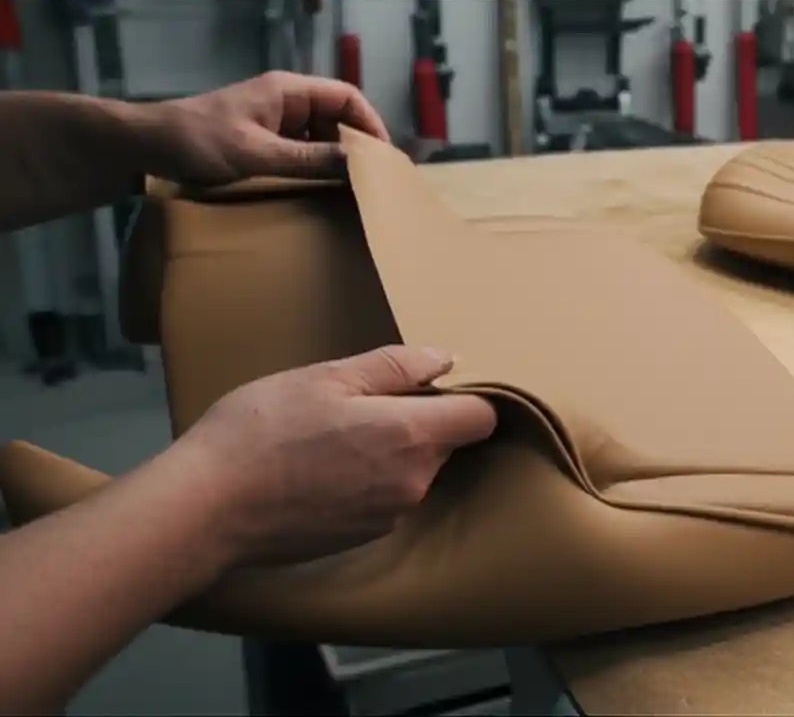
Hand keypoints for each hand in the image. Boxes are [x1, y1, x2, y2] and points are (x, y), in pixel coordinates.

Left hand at [140, 71, 391, 184]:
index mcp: (288, 92)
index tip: (383, 160)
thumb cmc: (198, 143)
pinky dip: (315, 169)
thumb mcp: (258, 154)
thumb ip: (310, 159)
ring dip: (337, 161)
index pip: (346, 98)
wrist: (145, 147)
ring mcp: (273, 122)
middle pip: (337, 119)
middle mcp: (285, 102)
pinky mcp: (261, 142)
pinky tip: (321, 193)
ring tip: (353, 191)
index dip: (370, 125)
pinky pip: (301, 152)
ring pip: (320, 138)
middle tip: (374, 182)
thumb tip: (358, 165)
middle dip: (357, 147)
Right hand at [163, 346, 495, 566]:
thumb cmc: (262, 430)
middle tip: (353, 406)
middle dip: (415, 422)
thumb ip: (393, 367)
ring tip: (326, 438)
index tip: (427, 387)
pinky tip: (316, 472)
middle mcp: (413, 484)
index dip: (462, 397)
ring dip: (386, 453)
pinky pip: (382, 499)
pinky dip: (363, 483)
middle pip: (444, 444)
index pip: (481, 418)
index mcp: (412, 438)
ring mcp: (388, 517)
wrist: (207, 508)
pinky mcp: (361, 539)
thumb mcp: (326, 378)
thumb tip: (444, 359)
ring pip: (410, 472)